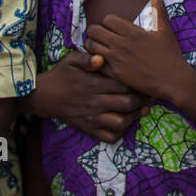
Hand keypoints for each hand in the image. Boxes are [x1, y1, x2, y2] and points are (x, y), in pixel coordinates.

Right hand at [27, 50, 148, 141]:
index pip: (123, 85)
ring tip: (141, 110)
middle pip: (126, 103)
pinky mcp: (88, 129)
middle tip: (150, 96)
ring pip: (120, 122)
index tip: (147, 81)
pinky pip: (109, 137)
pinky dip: (120, 133)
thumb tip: (100, 58)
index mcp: (94, 84)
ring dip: (133, 117)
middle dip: (142, 100)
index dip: (138, 84)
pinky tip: (125, 123)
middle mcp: (94, 102)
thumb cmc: (63, 74)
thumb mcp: (71, 60)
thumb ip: (87, 58)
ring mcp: (92, 118)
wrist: (45, 95)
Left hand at [85, 0, 191, 105]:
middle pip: (95, 31)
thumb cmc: (170, 55)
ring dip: (93, 45)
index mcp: (133, 32)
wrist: (173, 80)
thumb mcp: (165, 30)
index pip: (108, 19)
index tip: (112, 27)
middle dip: (95, 31)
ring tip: (98, 47)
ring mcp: (118, 60)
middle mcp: (122, 44)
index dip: (108, 21)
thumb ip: (158, 10)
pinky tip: (102, 61)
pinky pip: (96, 63)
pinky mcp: (116, 74)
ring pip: (92, 47)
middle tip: (100, 36)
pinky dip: (96, 60)